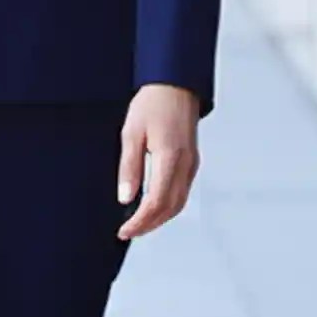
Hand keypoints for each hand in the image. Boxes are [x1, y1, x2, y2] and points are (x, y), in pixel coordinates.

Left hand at [116, 84, 200, 239]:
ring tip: (138, 224)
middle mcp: (186, 165)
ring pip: (179, 203)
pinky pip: (182, 192)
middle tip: (128, 232)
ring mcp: (192, 163)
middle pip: (171, 208)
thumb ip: (129, 168)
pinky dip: (168, 205)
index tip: (124, 230)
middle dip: (150, 225)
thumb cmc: (152, 103)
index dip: (140, 221)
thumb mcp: (131, 133)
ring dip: (160, 218)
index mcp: (170, 158)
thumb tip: (125, 198)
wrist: (176, 84)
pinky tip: (153, 207)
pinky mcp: (192, 161)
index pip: (156, 202)